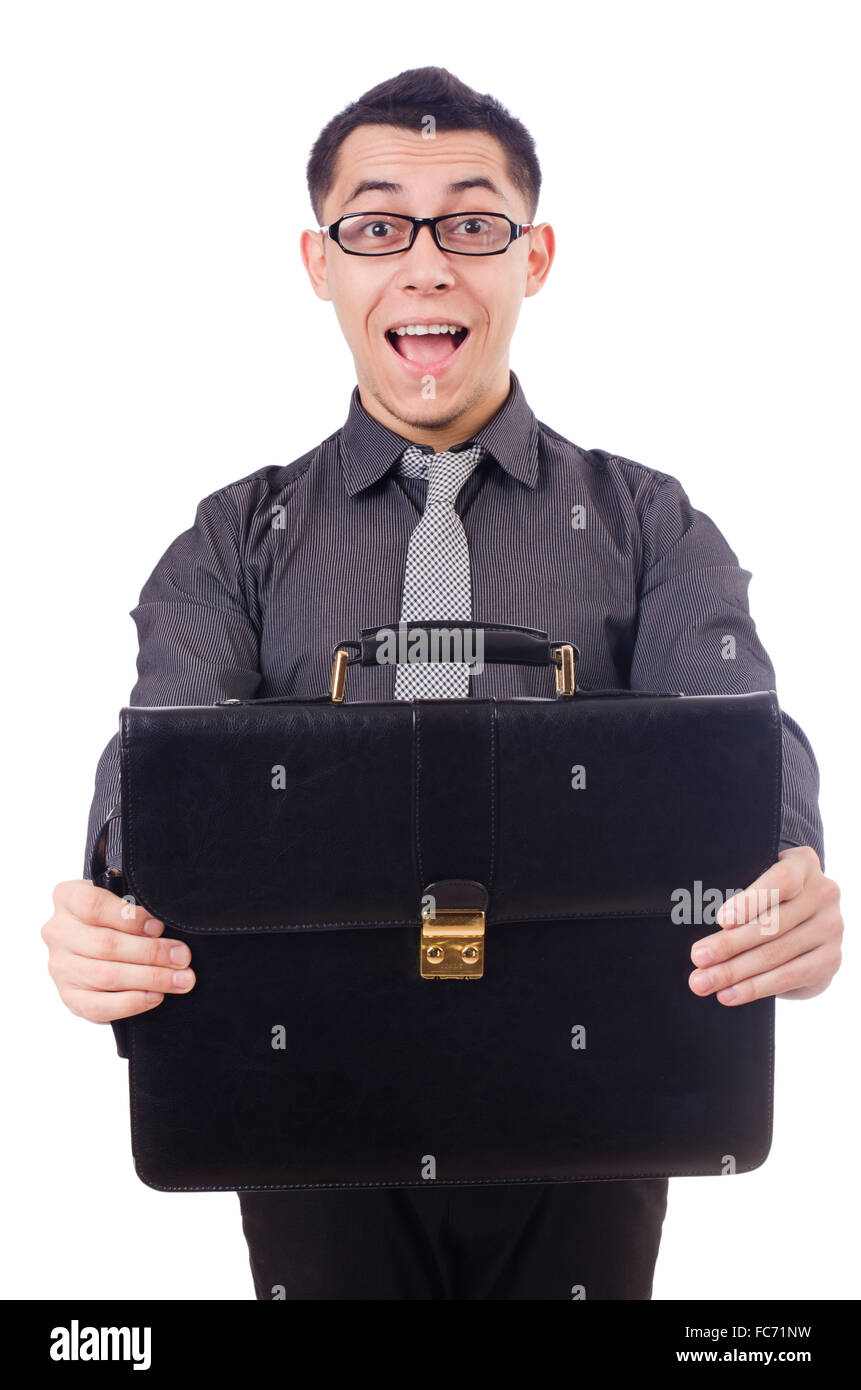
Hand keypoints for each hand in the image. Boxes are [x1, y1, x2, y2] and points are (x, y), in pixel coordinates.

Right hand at [42, 879, 195, 1022]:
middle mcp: (58, 932)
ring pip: (106, 976)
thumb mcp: (121, 897)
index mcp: (67, 898)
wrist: (95, 940)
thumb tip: (164, 924)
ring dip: (150, 978)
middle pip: (106, 945)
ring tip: (180, 979)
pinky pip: (98, 1006)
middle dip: (151, 952)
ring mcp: (60, 967)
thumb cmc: (115, 914)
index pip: (93, 906)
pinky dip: (131, 1003)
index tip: (159, 927)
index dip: (130, 918)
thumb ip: (136, 905)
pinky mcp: (69, 996)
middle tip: (182, 957)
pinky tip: (155, 996)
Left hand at [688, 846, 842, 1004]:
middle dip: (729, 944)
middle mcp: (823, 893)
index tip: (720, 919)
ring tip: (703, 981)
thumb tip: (697, 926)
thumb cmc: (767, 897)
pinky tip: (728, 994)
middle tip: (698, 957)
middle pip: (773, 924)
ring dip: (734, 971)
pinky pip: (789, 977)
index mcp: (803, 864)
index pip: (781, 881)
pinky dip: (754, 988)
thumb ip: (736, 896)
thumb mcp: (755, 885)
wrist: (805, 920)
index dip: (751, 901)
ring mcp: (831, 927)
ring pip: (776, 954)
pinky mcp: (830, 960)